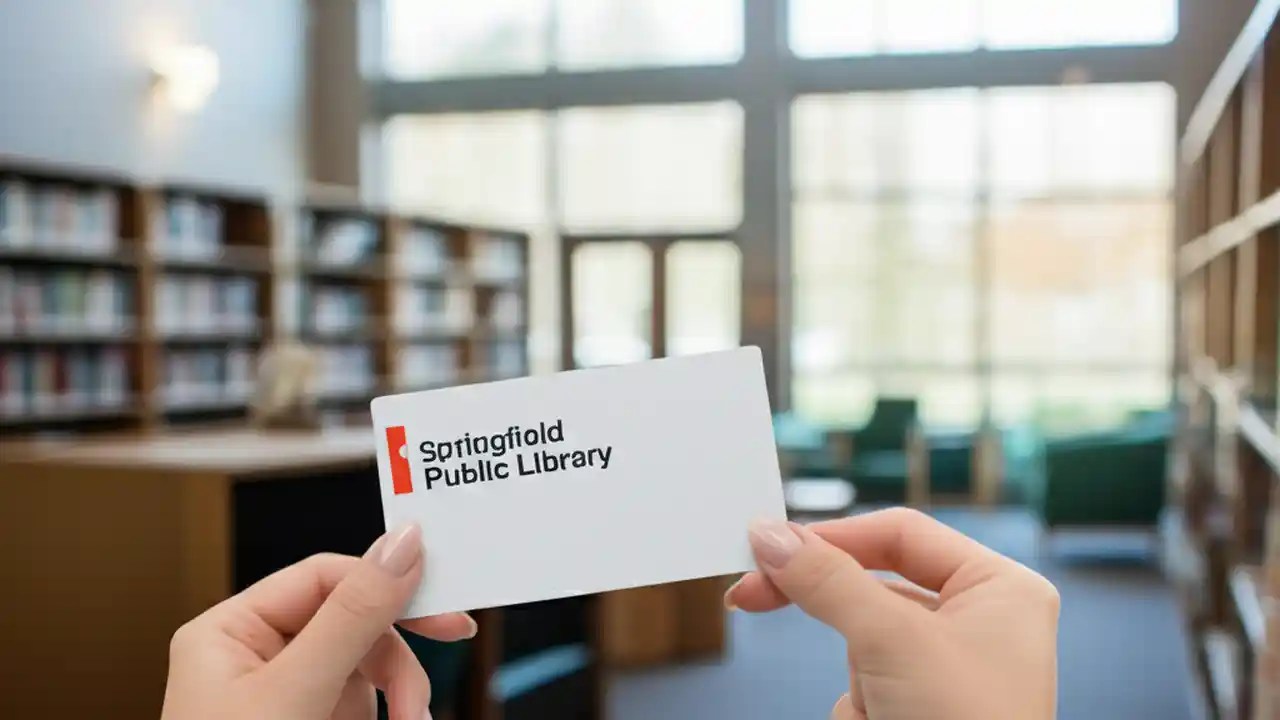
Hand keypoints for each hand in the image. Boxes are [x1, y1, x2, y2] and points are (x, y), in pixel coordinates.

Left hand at [161, 524, 474, 719]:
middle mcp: (254, 658)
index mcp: (228, 634)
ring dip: (398, 698)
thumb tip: (401, 544)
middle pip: (354, 622)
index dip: (385, 584)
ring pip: (368, 667)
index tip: (442, 606)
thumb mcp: (298, 693)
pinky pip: (365, 704)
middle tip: (432, 680)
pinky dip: (388, 716)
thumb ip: (352, 616)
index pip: (324, 578)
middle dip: (395, 662)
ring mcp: (284, 696)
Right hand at [726, 509, 1058, 719]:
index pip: (901, 533)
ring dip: (860, 680)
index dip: (833, 536)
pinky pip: (867, 687)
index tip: (769, 546)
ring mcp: (951, 671)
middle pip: (875, 587)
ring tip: (887, 713)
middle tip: (751, 593)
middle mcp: (982, 623)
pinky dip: (864, 712)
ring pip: (864, 644)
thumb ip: (827, 581)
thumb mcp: (890, 640)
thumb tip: (772, 536)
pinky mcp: (923, 709)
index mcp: (1001, 588)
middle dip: (837, 614)